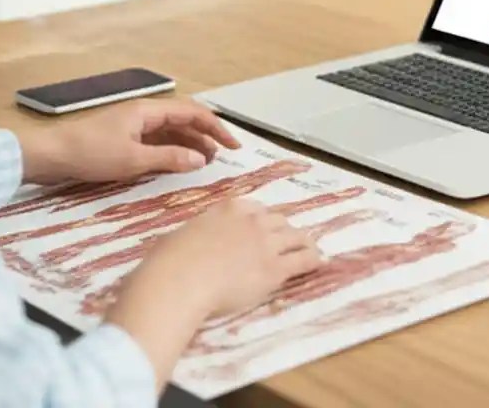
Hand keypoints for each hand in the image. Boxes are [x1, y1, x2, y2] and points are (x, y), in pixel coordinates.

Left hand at [17, 98, 240, 184]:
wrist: (48, 156)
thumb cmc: (89, 153)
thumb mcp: (134, 160)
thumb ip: (170, 158)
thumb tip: (200, 159)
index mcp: (147, 110)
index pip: (192, 112)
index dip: (216, 128)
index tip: (233, 144)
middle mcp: (142, 114)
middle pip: (183, 120)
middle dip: (205, 136)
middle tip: (221, 156)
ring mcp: (131, 126)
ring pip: (170, 131)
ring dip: (189, 144)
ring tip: (204, 162)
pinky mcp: (121, 139)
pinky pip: (155, 141)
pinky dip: (171, 150)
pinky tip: (176, 163)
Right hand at [126, 199, 322, 317]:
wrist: (180, 280)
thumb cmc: (170, 260)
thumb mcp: (182, 235)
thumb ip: (197, 235)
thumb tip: (187, 243)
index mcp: (230, 208)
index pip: (257, 209)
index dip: (263, 220)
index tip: (265, 228)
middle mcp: (253, 221)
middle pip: (280, 221)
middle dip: (284, 231)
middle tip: (287, 241)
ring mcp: (267, 243)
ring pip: (297, 237)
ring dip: (304, 243)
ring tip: (310, 250)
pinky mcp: (275, 268)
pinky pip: (304, 260)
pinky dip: (313, 261)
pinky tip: (318, 264)